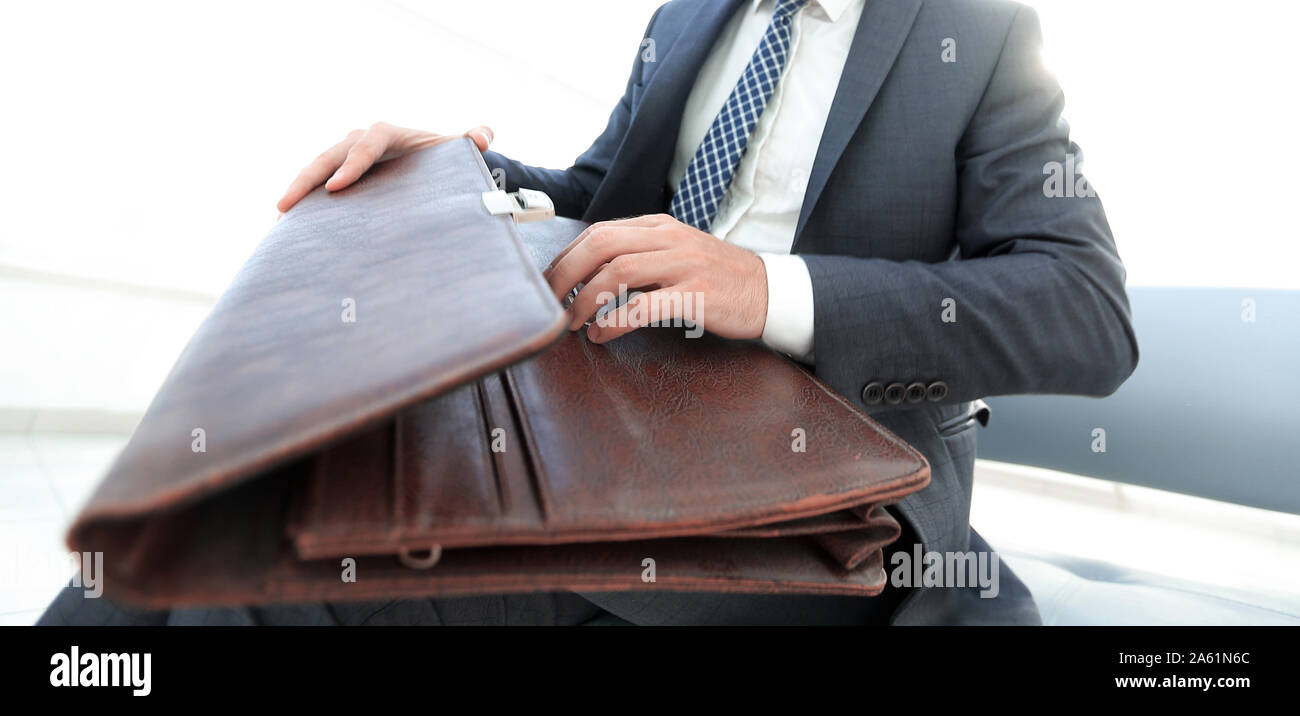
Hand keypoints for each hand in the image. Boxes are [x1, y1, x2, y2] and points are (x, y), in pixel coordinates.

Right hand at [276, 122, 493, 212]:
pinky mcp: (339, 175)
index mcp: (385, 133)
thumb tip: (483, 136)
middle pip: (327, 157)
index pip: (365, 145)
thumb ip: (472, 140)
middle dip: (307, 180)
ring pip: (315, 171)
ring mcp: (345, 158)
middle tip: (286, 205)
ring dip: (297, 192)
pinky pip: (316, 187)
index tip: (337, 188)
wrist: (429, 163)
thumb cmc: (442, 155)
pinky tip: (286, 228)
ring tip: (279, 218)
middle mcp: (359, 141)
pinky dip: (302, 203)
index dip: (350, 165)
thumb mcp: (456, 150)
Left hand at [544, 214, 768, 343]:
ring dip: (585, 300)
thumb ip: (638, 257)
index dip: (567, 257)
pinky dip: (614, 322)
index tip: (548, 282)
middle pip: (600, 245)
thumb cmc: (717, 279)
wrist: (769, 291)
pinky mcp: (695, 294)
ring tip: (573, 322)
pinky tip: (602, 335)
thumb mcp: (676, 254)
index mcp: (659, 226)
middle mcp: (668, 238)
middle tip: (549, 302)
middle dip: (564, 273)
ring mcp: (683, 264)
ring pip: (617, 272)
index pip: (599, 232)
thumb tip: (588, 276)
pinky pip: (643, 306)